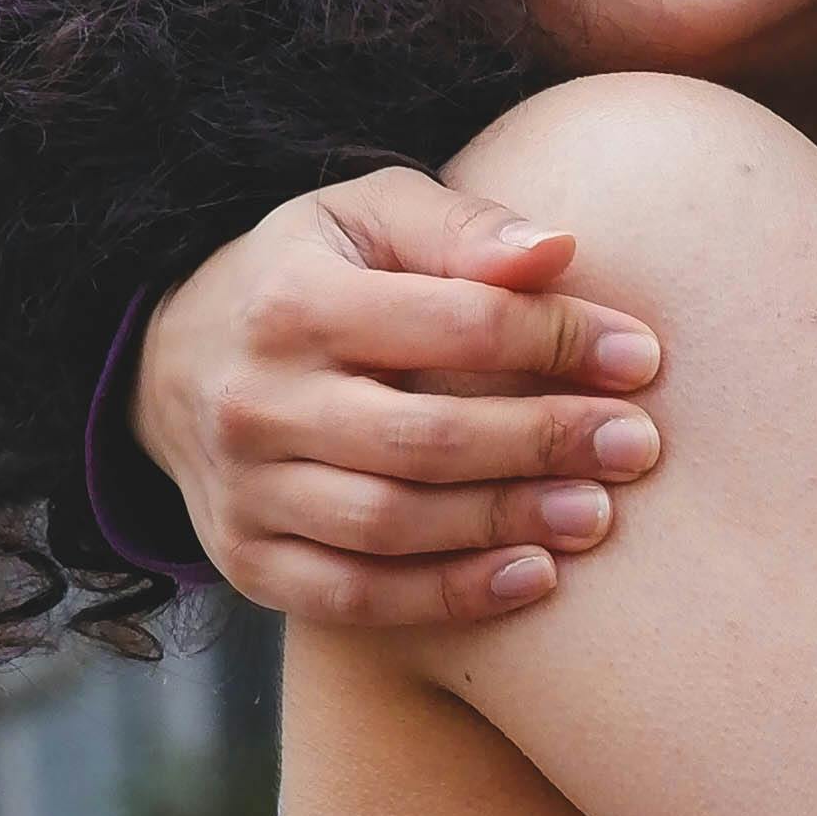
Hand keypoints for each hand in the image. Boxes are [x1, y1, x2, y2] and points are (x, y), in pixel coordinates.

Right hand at [136, 167, 664, 627]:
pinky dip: (448, 596)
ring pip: (391, 525)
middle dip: (543, 443)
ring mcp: (245, 490)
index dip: (557, 342)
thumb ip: (463, 229)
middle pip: (424, 438)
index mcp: (293, 301)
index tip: (641, 359)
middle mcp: (257, 401)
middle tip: (635, 448)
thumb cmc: (309, 276)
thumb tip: (558, 251)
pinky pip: (355, 597)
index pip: (452, 325)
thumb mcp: (368, 218)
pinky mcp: (247, 560)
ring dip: (505, 525)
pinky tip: (533, 577)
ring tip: (596, 514)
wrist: (175, 361)